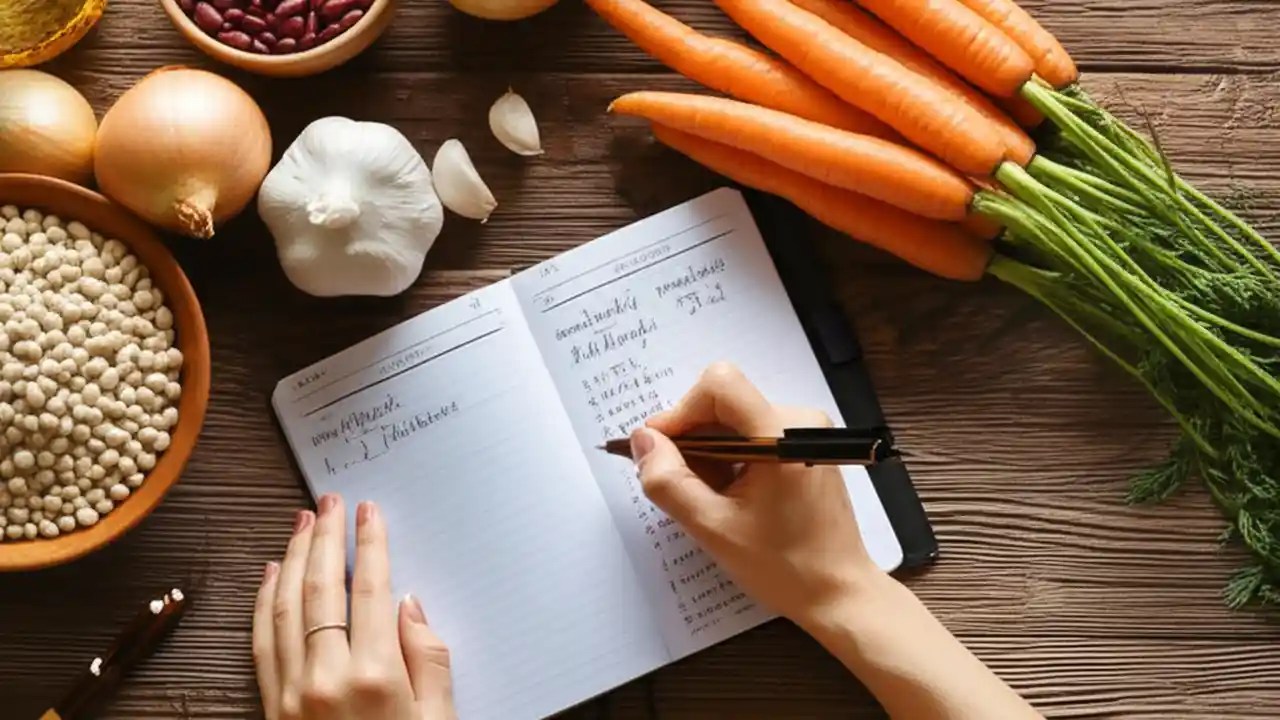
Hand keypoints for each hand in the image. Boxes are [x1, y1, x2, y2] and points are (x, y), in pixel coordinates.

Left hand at [253, 495, 454, 719]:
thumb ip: (429, 661)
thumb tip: (410, 608)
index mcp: (376, 676)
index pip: (371, 590)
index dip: (370, 545)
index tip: (368, 513)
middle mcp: (328, 678)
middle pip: (322, 589)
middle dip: (325, 538)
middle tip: (329, 503)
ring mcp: (293, 693)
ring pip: (286, 607)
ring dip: (293, 558)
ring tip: (302, 524)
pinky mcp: (273, 707)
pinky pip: (262, 641)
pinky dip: (265, 601)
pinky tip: (273, 573)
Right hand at [634, 363, 883, 625]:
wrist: (838, 592)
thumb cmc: (783, 567)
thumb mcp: (712, 528)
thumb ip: (669, 481)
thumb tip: (643, 440)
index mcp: (782, 435)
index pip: (720, 385)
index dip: (680, 411)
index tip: (661, 449)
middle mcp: (800, 421)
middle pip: (724, 403)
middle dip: (693, 438)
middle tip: (682, 485)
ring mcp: (807, 432)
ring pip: (735, 419)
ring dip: (711, 452)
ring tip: (711, 497)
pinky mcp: (807, 446)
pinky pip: (754, 432)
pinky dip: (731, 457)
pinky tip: (732, 495)